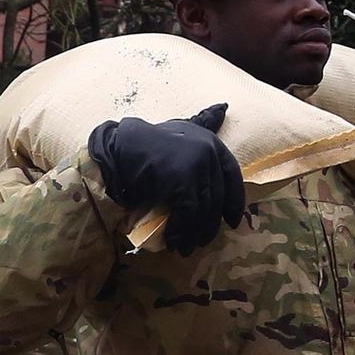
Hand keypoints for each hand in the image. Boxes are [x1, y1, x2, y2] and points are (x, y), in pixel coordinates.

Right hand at [87, 103, 245, 255]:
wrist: (120, 149)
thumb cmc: (149, 143)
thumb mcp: (182, 130)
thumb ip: (204, 123)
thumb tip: (224, 107)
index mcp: (212, 142)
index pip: (233, 176)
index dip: (234, 201)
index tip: (232, 221)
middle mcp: (208, 152)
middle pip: (216, 198)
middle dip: (209, 224)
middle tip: (202, 241)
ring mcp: (196, 167)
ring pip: (203, 210)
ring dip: (195, 233)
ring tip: (186, 248)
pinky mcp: (181, 183)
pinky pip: (187, 215)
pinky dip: (181, 232)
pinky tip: (175, 242)